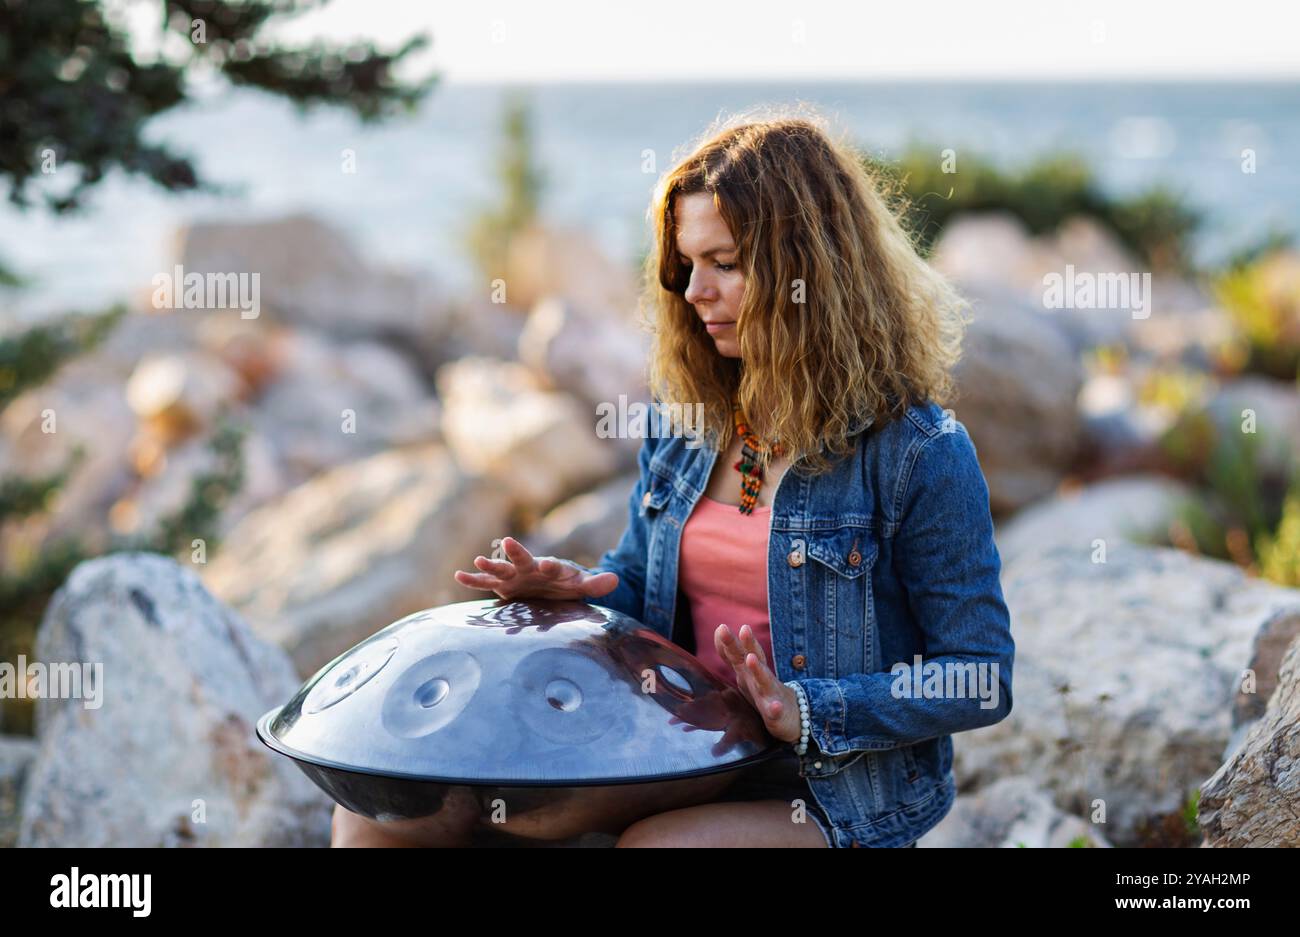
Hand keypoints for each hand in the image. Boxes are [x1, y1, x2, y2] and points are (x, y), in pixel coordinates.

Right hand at [453, 536, 619, 601]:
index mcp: (552, 567)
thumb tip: (616, 580)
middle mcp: (530, 568)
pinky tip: (458, 576)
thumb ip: (596, 584)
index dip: (552, 566)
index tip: (549, 565)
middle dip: (518, 552)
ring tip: (478, 559)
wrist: (551, 586)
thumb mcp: (582, 586)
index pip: (553, 566)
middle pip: (524, 559)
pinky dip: (473, 580)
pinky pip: (485, 583)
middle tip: (509, 542)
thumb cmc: (567, 584)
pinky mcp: (502, 586)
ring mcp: (514, 575)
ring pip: (501, 569)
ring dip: (491, 565)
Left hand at [713, 623, 801, 743]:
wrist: (792, 714)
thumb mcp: (745, 671)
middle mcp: (760, 678)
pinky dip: (776, 708)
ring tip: (751, 659)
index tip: (721, 627)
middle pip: (755, 658)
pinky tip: (775, 706)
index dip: (731, 641)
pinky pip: (776, 711)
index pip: (740, 652)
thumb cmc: (762, 689)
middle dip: (749, 644)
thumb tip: (719, 629)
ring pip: (764, 681)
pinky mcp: (777, 713)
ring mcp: (770, 694)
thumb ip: (732, 653)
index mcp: (750, 670)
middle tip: (744, 629)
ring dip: (758, 670)